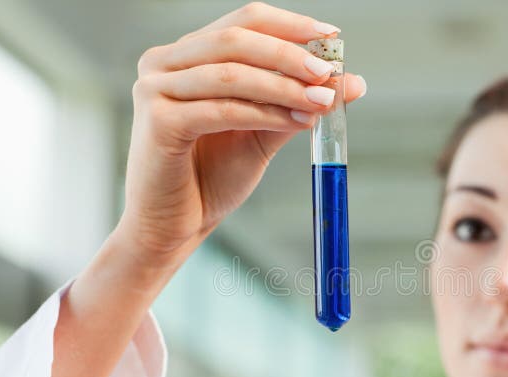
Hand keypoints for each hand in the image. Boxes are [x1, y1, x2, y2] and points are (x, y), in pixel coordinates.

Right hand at [117, 1, 365, 266]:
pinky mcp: (159, 122)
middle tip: (327, 72)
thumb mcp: (264, 132)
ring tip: (321, 101)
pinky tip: (294, 121)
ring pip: (231, 74)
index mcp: (188, 55)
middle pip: (235, 39)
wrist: (174, 224)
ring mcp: (155, 89)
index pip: (243, 21)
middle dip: (288, 55)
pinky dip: (263, 113)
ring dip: (283, 87)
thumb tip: (352, 82)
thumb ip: (299, 103)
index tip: (331, 36)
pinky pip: (222, 109)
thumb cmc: (210, 177)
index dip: (289, 25)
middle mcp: (165, 63)